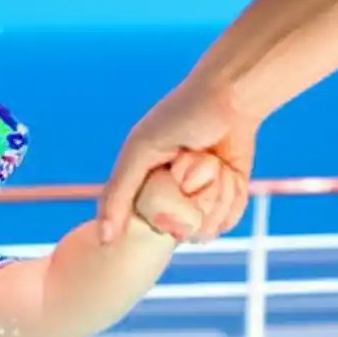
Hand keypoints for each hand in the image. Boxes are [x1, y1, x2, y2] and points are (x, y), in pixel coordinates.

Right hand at [99, 76, 259, 243]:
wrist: (232, 95)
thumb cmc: (181, 115)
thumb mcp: (140, 153)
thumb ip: (118, 194)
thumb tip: (104, 241)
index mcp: (141, 187)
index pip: (141, 225)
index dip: (155, 217)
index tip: (168, 187)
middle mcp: (169, 198)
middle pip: (175, 232)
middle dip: (188, 208)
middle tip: (191, 167)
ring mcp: (199, 200)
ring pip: (203, 230)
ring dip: (213, 201)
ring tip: (213, 167)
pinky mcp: (226, 197)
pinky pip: (227, 220)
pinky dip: (232, 200)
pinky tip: (229, 174)